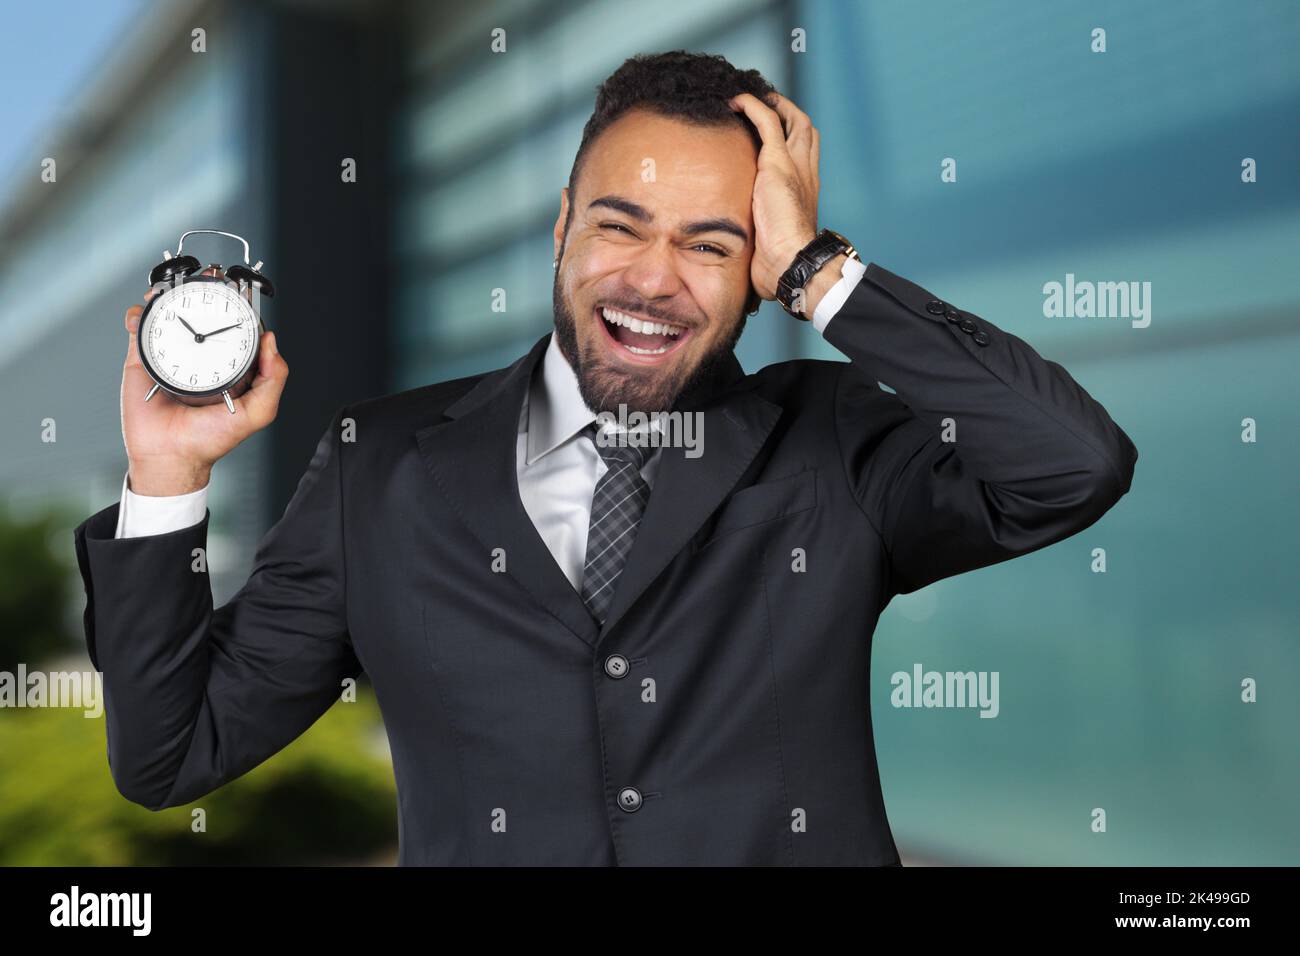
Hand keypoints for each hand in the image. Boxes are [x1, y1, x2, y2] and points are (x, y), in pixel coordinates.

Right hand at [122, 268, 287, 495]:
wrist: (170, 456)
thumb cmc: (210, 439)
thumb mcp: (257, 412)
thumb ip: (274, 379)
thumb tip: (272, 341)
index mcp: (229, 365)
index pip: (235, 328)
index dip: (237, 307)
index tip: (238, 291)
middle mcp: (201, 356)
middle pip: (201, 315)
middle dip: (202, 292)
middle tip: (207, 279)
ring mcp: (171, 354)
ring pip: (169, 316)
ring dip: (169, 296)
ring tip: (173, 288)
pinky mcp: (142, 359)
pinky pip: (139, 328)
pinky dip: (139, 314)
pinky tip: (145, 313)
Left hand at [727, 92, 820, 300]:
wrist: (792, 262)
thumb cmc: (783, 264)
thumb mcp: (772, 246)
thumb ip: (763, 244)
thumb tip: (748, 271)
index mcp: (806, 191)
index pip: (805, 154)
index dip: (793, 138)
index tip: (774, 132)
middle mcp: (806, 173)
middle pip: (805, 129)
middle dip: (787, 113)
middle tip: (764, 105)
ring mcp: (795, 166)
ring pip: (792, 119)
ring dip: (773, 104)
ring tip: (750, 97)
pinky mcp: (778, 163)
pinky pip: (767, 121)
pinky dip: (754, 106)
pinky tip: (736, 101)